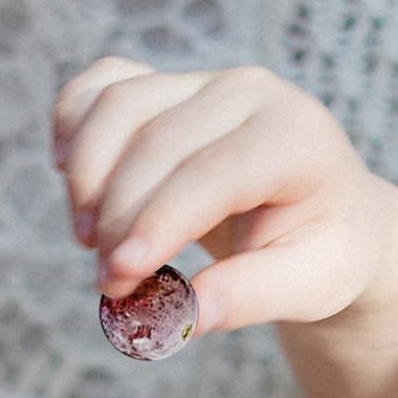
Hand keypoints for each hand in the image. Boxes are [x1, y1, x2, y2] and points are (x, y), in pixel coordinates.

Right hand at [52, 56, 393, 332]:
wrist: (328, 213)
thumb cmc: (322, 252)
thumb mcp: (309, 287)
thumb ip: (250, 298)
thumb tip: (184, 318)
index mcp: (294, 138)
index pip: (211, 173)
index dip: (157, 223)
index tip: (120, 277)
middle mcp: (249, 92)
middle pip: (155, 141)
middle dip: (118, 217)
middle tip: (109, 284)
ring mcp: (204, 80)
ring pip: (119, 105)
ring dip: (87, 176)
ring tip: (88, 241)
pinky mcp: (170, 84)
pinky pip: (103, 84)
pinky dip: (73, 123)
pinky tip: (68, 177)